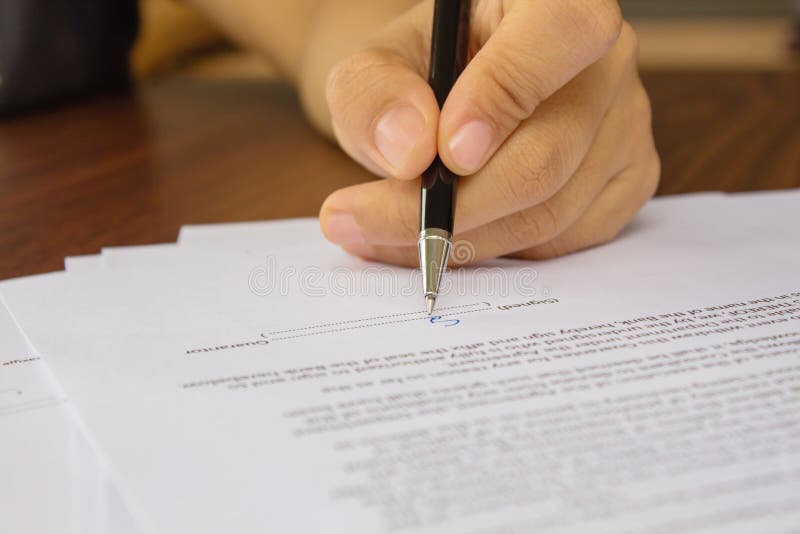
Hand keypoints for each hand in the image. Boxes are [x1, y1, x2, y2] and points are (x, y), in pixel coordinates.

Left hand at [319, 0, 659, 264]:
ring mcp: (626, 124)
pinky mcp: (626, 179)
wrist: (453, 99)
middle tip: (362, 220)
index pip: (560, 35)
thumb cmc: (419, 73)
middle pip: (545, 158)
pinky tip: (445, 234)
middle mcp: (608, 59)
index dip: (502, 98)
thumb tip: (409, 149)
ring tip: (379, 232)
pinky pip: (562, 239)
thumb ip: (374, 95)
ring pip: (549, 213)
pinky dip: (495, 250)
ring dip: (458, 239)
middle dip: (448, 208)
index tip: (442, 154)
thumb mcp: (373, 67)